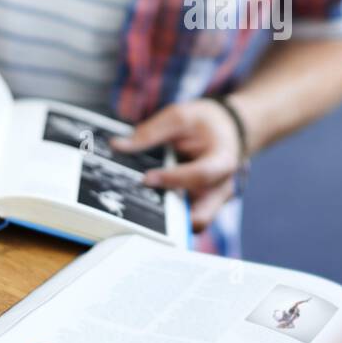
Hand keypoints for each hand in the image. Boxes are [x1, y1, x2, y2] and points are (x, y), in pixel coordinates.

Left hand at [111, 98, 244, 230]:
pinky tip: (144, 205)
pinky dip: (164, 218)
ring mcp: (210, 203)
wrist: (223, 131)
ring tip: (137, 208)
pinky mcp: (199, 209)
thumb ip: (150, 132)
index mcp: (222, 161)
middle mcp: (220, 189)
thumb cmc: (204, 123)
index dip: (174, 179)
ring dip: (165, 222)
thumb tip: (118, 146)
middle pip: (199, 216)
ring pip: (188, 225)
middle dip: (170, 219)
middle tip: (139, 208)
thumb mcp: (179, 117)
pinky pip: (182, 221)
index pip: (201, 175)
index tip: (147, 178)